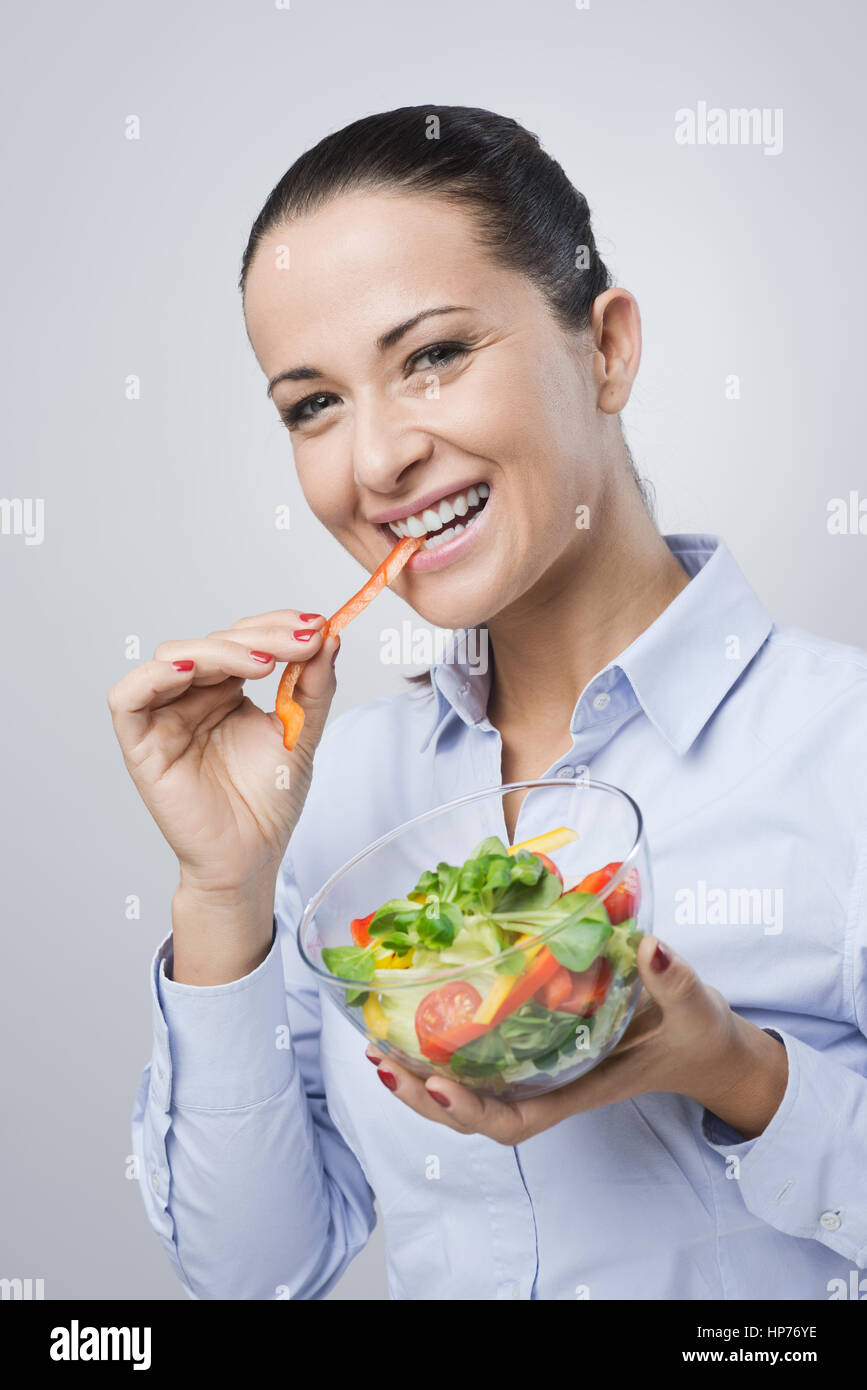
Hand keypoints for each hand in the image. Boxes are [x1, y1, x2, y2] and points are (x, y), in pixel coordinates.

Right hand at [107, 609, 338, 894]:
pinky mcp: (141, 743)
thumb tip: (329, 633)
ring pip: (175, 657)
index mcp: (226, 690)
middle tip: (301, 642)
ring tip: (262, 664)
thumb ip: (313, 685)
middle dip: (260, 637)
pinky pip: (128, 697)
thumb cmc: (269, 802)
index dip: (276, 625)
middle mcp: (192, 696)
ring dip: (219, 650)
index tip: (317, 626)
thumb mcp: (300, 732)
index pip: (243, 638)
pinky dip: (154, 677)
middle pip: (212, 641)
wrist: (252, 856)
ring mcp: (165, 716)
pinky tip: (192, 671)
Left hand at [366, 935, 788, 1144]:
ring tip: (379, 1052)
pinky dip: (443, 1055)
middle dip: (425, 1098)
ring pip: (471, 1095)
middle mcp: (552, 1085)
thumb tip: (651, 945)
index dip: (473, 1111)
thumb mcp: (693, 1005)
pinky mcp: (537, 1049)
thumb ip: (674, 977)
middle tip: (381, 1060)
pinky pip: (481, 1065)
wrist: (704, 1046)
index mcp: (582, 1085)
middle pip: (476, 1116)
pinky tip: (412, 1029)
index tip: (437, 1086)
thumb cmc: (696, 1033)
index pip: (517, 1119)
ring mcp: (541, 1071)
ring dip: (422, 1082)